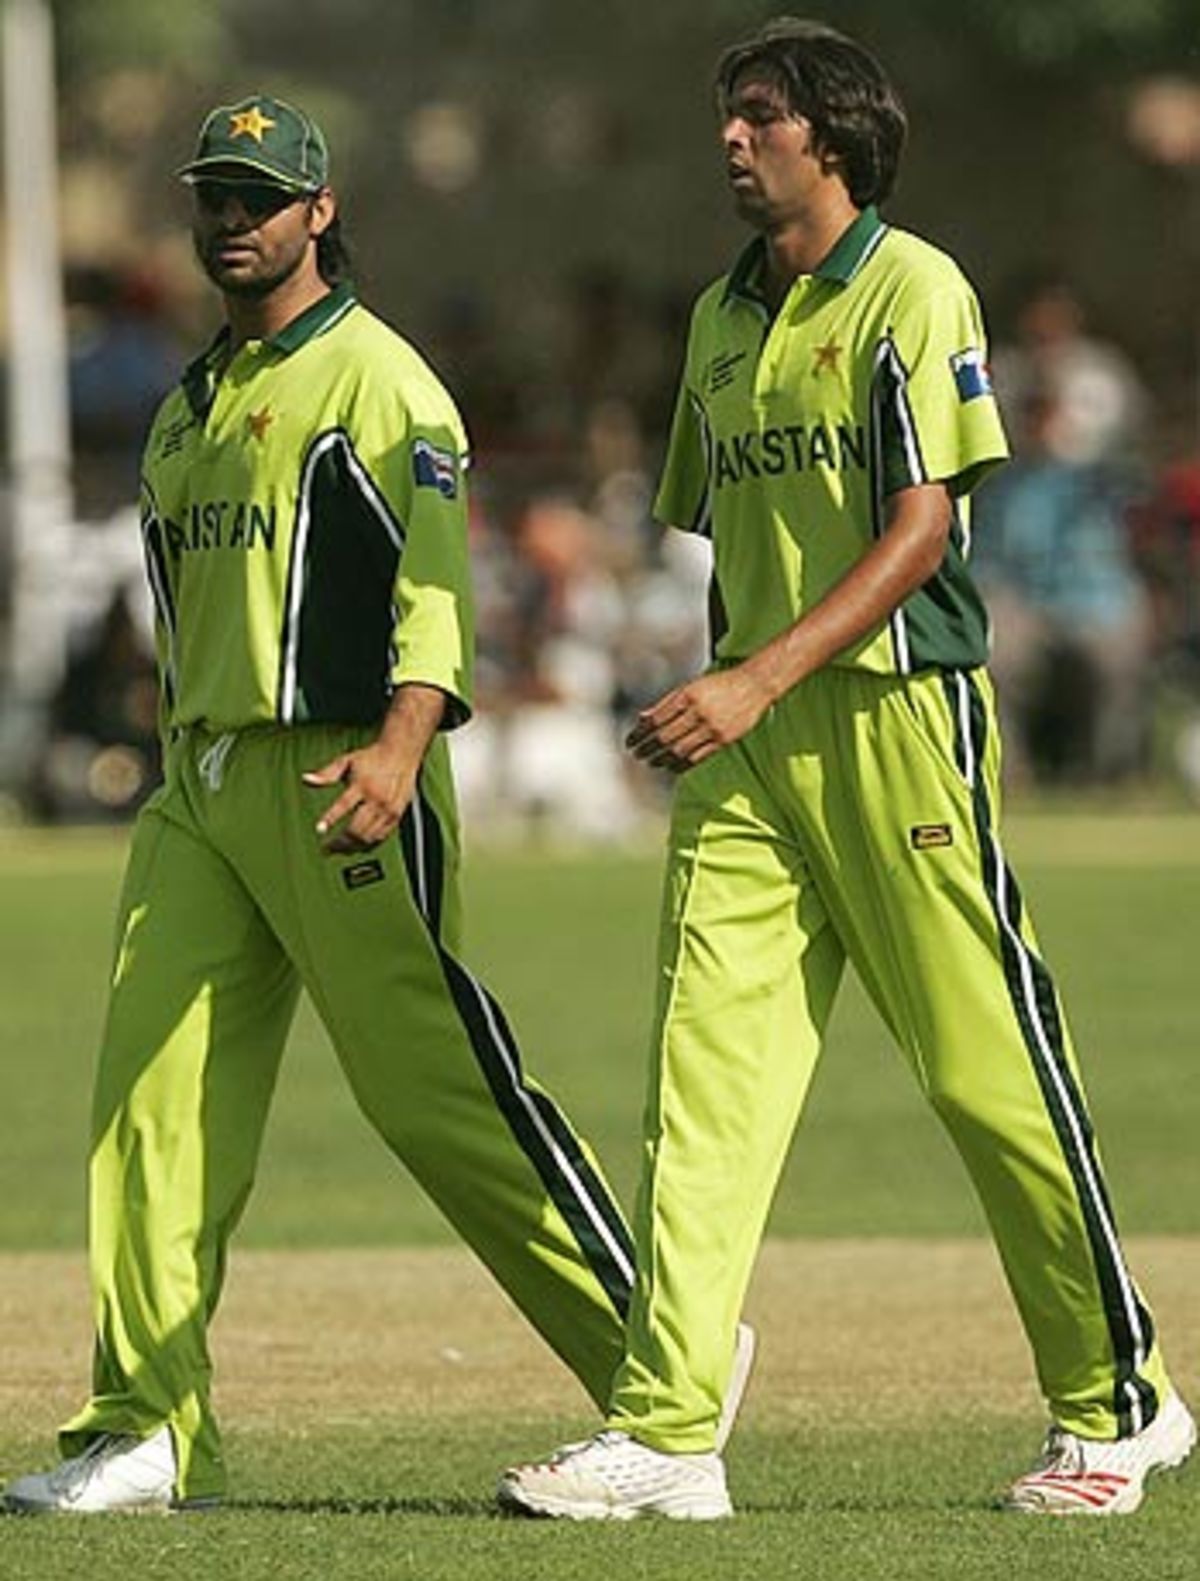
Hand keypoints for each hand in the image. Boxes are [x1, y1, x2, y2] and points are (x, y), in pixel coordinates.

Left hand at [302, 741, 416, 853]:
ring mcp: (388, 809)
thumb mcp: (347, 761)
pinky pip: (381, 837)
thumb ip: (326, 773)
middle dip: (340, 842)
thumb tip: (307, 778)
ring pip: (368, 837)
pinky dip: (368, 844)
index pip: (343, 805)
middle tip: (328, 848)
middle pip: (357, 828)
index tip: (320, 830)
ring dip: (352, 846)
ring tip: (340, 849)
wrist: (401, 753)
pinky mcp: (396, 815)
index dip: (330, 819)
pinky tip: (358, 845)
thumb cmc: (373, 757)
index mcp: (362, 784)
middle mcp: (377, 799)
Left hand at [626, 665, 774, 771]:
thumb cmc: (718, 684)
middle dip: (647, 748)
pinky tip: (670, 767)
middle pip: (665, 737)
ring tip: (650, 762)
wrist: (754, 685)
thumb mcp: (690, 687)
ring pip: (680, 750)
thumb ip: (666, 703)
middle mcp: (699, 712)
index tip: (630, 741)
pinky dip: (681, 764)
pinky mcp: (724, 740)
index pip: (656, 719)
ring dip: (661, 759)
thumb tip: (641, 719)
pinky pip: (698, 757)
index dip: (640, 733)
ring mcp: (713, 727)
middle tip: (636, 754)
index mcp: (688, 695)